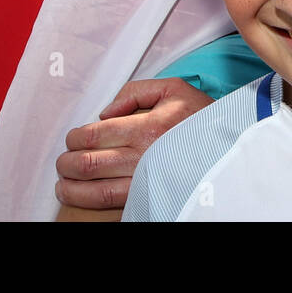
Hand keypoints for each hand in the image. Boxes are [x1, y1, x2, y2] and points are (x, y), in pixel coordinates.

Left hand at [54, 78, 212, 212]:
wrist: (229, 146)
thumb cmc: (201, 117)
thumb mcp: (173, 89)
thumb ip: (135, 91)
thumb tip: (106, 113)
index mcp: (148, 127)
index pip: (95, 135)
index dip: (75, 138)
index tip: (72, 138)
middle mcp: (144, 156)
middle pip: (89, 164)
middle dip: (67, 162)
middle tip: (63, 160)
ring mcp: (146, 181)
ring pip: (96, 190)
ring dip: (71, 187)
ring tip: (62, 182)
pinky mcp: (150, 197)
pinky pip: (113, 204)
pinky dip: (90, 201)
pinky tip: (81, 195)